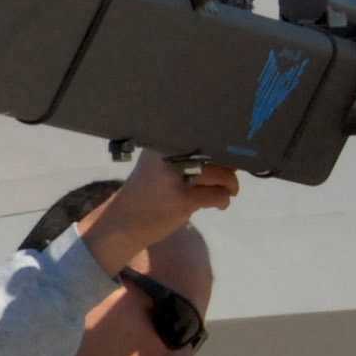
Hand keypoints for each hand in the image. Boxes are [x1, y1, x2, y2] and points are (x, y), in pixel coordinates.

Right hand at [77, 152, 237, 277]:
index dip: (223, 147)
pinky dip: (224, 200)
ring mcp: (176, 177)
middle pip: (220, 153)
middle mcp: (170, 154)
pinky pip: (219, 195)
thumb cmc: (148, 190)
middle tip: (229, 181)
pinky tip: (219, 205)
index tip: (227, 159)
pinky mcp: (183, 199)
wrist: (123, 220)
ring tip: (227, 192)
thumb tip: (233, 151)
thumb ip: (188, 154)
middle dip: (230, 168)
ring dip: (231, 186)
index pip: (206, 135)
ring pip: (224, 175)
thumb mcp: (160, 163)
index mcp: (164, 140)